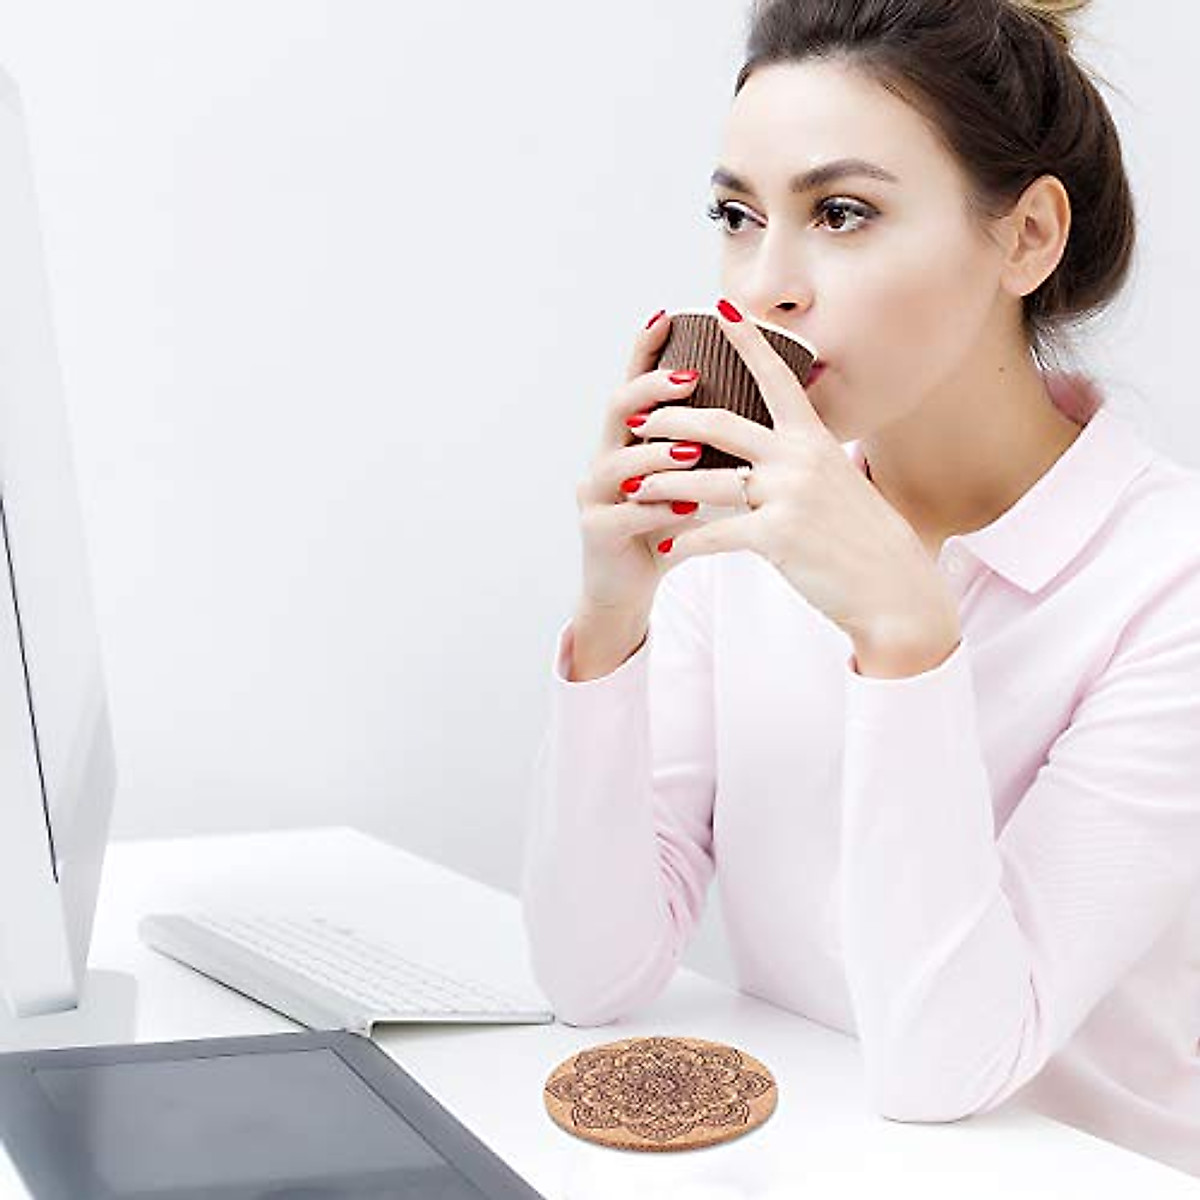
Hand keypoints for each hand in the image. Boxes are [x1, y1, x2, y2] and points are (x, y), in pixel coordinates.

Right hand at [573, 309, 711, 616]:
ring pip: (618, 462)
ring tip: (694, 451)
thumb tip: (759, 402)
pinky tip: (687, 508)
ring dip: (658, 453)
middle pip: (618, 408)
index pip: (634, 384)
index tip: (668, 316)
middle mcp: (605, 458)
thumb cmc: (664, 527)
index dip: (645, 350)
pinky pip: (625, 514)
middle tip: (691, 378)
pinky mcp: (597, 531)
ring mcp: (595, 494)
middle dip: (652, 390)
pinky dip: (657, 509)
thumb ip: (705, 444)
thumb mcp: (687, 479)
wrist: (630, 585)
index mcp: (628, 440)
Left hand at [625, 298, 960, 664]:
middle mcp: (799, 459)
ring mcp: (789, 496)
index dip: (749, 341)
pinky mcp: (778, 537)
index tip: (721, 308)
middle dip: (671, 419)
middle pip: (721, 425)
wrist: (892, 587)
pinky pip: (716, 534)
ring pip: (706, 480)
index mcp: (814, 440)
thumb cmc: (861, 538)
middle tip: (637, 419)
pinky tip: (665, 547)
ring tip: (632, 486)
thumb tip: (781, 439)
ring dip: (662, 484)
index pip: (777, 378)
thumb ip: (804, 459)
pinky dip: (686, 541)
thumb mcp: (839, 482)